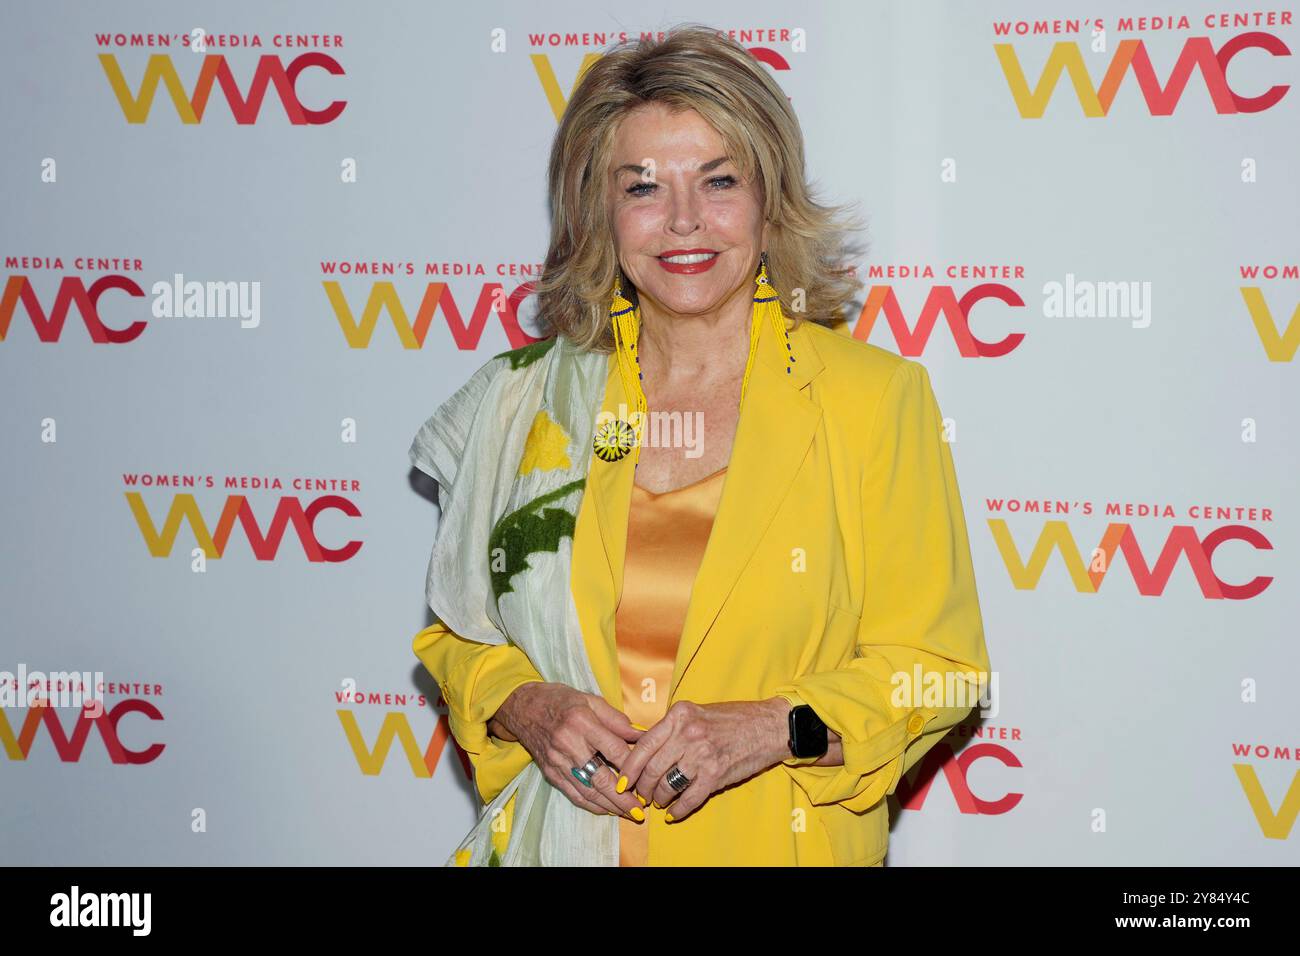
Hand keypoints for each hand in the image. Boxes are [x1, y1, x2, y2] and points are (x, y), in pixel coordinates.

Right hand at [491, 682, 646, 819]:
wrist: (524, 707)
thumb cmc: (561, 700)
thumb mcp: (591, 700)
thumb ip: (617, 720)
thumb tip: (642, 736)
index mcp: (582, 722)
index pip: (614, 750)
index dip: (633, 765)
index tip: (648, 776)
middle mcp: (569, 744)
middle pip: (601, 778)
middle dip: (623, 798)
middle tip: (640, 810)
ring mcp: (558, 762)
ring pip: (588, 791)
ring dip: (610, 806)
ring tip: (628, 813)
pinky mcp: (550, 772)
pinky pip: (573, 794)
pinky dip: (591, 805)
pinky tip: (605, 810)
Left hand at [617, 697, 790, 820]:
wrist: (768, 726)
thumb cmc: (732, 718)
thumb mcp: (696, 713)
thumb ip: (671, 728)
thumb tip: (642, 747)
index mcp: (679, 715)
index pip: (643, 745)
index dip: (628, 768)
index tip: (622, 781)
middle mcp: (687, 733)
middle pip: (651, 769)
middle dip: (642, 787)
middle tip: (641, 795)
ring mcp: (702, 754)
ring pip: (667, 785)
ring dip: (659, 798)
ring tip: (659, 801)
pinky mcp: (716, 774)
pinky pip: (689, 799)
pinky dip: (678, 810)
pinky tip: (673, 813)